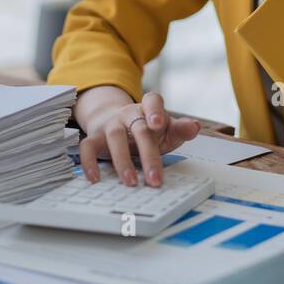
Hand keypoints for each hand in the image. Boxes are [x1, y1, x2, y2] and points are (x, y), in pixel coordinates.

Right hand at [77, 90, 199, 186]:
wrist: (118, 124)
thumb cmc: (148, 130)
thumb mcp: (167, 130)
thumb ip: (180, 129)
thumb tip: (195, 127)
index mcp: (149, 107)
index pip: (153, 101)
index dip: (155, 111)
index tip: (158, 124)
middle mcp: (128, 113)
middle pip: (139, 129)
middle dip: (148, 154)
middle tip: (155, 179)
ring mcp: (110, 124)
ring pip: (114, 137)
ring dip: (122, 161)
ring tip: (131, 182)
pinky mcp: (95, 137)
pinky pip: (88, 147)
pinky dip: (89, 162)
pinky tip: (95, 179)